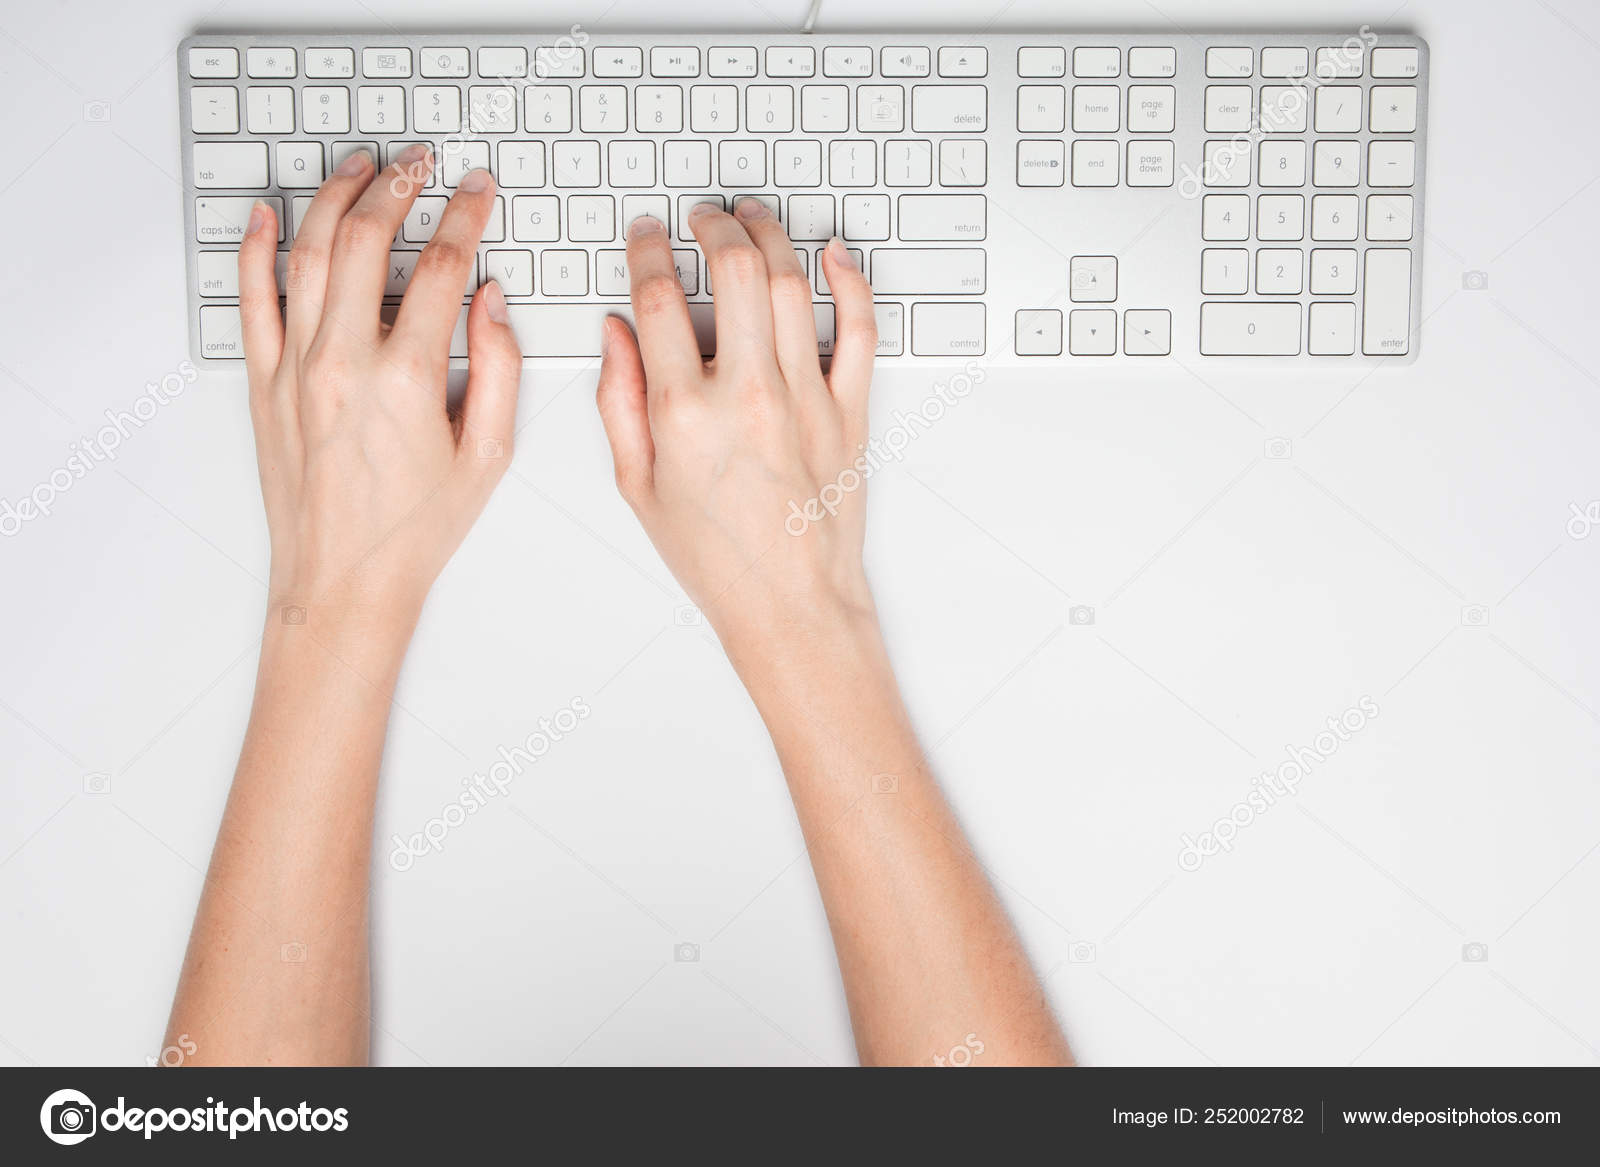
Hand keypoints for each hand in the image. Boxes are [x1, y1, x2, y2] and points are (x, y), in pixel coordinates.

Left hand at [238, 146, 521, 640]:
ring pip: (308, 254)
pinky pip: (251, 299)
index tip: (477, 192)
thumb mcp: (487, 456)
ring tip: (359, 168)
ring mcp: (295, 369)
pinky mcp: (263, 383)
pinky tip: (270, 216)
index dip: (465, 217)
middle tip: (420, 164)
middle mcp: (344, 363)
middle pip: (367, 241)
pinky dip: (257, 249)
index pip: (443, 269)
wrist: (342, 582)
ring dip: (335, 198)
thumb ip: (499, 370)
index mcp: (408, 380)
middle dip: (400, 187)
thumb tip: (491, 301)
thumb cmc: (414, 530)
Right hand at [596, 202, 879, 657]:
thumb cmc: (716, 558)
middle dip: (713, 227)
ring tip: (752, 220)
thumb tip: (615, 333)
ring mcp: (806, 400)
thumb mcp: (639, 486)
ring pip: (793, 285)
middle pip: (735, 272)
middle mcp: (748, 396)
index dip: (646, 252)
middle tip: (702, 218)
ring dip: (770, 238)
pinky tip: (832, 256)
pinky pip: (858, 329)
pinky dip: (849, 282)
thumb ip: (619, 402)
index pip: (658, 300)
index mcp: (684, 415)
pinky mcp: (849, 412)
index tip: (646, 235)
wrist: (791, 605)